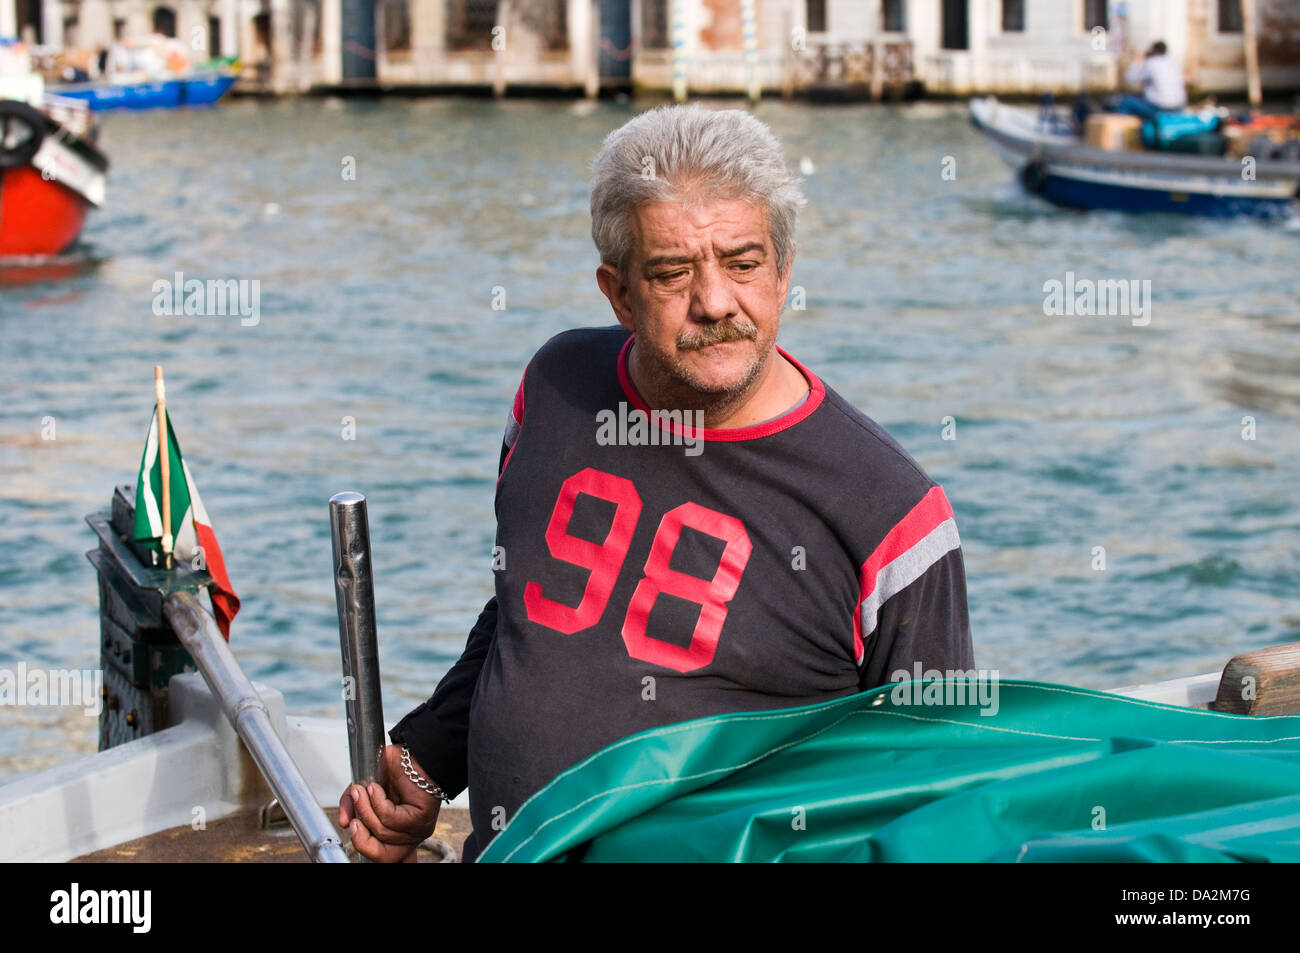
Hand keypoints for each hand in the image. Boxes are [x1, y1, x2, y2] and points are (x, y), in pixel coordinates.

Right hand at [337, 744, 441, 862]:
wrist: (414, 753)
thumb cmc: (395, 772)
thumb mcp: (365, 793)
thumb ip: (352, 807)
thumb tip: (344, 822)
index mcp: (397, 834)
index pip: (385, 857)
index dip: (365, 846)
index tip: (351, 825)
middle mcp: (408, 836)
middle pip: (381, 854)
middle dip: (360, 835)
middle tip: (352, 815)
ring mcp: (417, 829)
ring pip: (382, 831)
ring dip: (365, 808)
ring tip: (361, 790)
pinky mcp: (421, 817)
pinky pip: (391, 818)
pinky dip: (378, 802)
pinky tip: (376, 788)